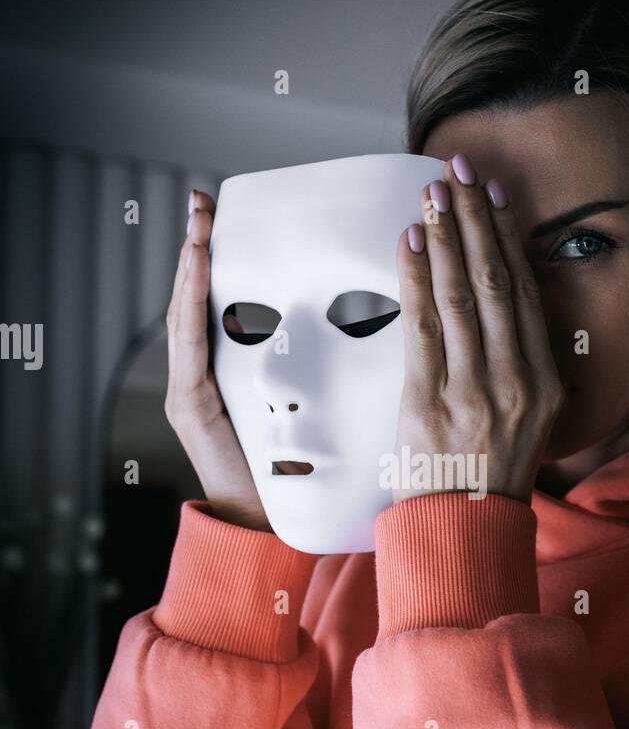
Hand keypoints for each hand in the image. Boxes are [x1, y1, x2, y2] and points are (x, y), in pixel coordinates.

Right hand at [164, 189, 272, 531]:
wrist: (266, 527)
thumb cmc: (292, 473)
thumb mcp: (300, 408)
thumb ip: (304, 371)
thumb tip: (344, 327)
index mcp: (222, 373)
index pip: (214, 304)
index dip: (215, 260)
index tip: (220, 214)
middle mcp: (197, 377)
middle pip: (193, 299)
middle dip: (196, 248)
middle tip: (202, 200)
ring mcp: (188, 390)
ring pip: (185, 314)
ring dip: (191, 265)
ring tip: (198, 222)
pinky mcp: (190, 405)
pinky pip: (189, 343)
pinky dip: (192, 301)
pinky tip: (198, 266)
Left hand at [392, 155, 564, 506]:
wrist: (462, 535)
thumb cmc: (486, 478)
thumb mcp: (526, 424)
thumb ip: (518, 369)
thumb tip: (496, 309)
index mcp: (546, 384)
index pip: (526, 294)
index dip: (508, 238)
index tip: (493, 196)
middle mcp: (519, 383)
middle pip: (497, 283)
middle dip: (476, 220)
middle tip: (459, 172)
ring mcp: (476, 394)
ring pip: (463, 297)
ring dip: (447, 237)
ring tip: (432, 192)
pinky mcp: (431, 405)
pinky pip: (424, 328)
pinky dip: (418, 279)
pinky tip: (412, 241)